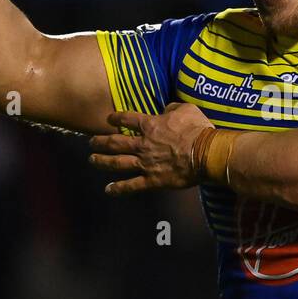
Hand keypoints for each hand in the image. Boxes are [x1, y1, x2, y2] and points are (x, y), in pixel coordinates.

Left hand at [88, 102, 213, 194]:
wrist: (205, 153)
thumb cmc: (198, 129)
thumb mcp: (187, 109)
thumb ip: (172, 108)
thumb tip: (167, 109)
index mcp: (150, 125)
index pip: (127, 119)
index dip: (116, 118)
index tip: (109, 119)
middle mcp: (143, 144)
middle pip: (115, 142)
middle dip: (100, 142)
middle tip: (91, 142)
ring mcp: (145, 163)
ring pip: (117, 162)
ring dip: (102, 161)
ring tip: (92, 160)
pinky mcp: (152, 180)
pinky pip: (132, 185)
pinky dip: (119, 188)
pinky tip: (108, 190)